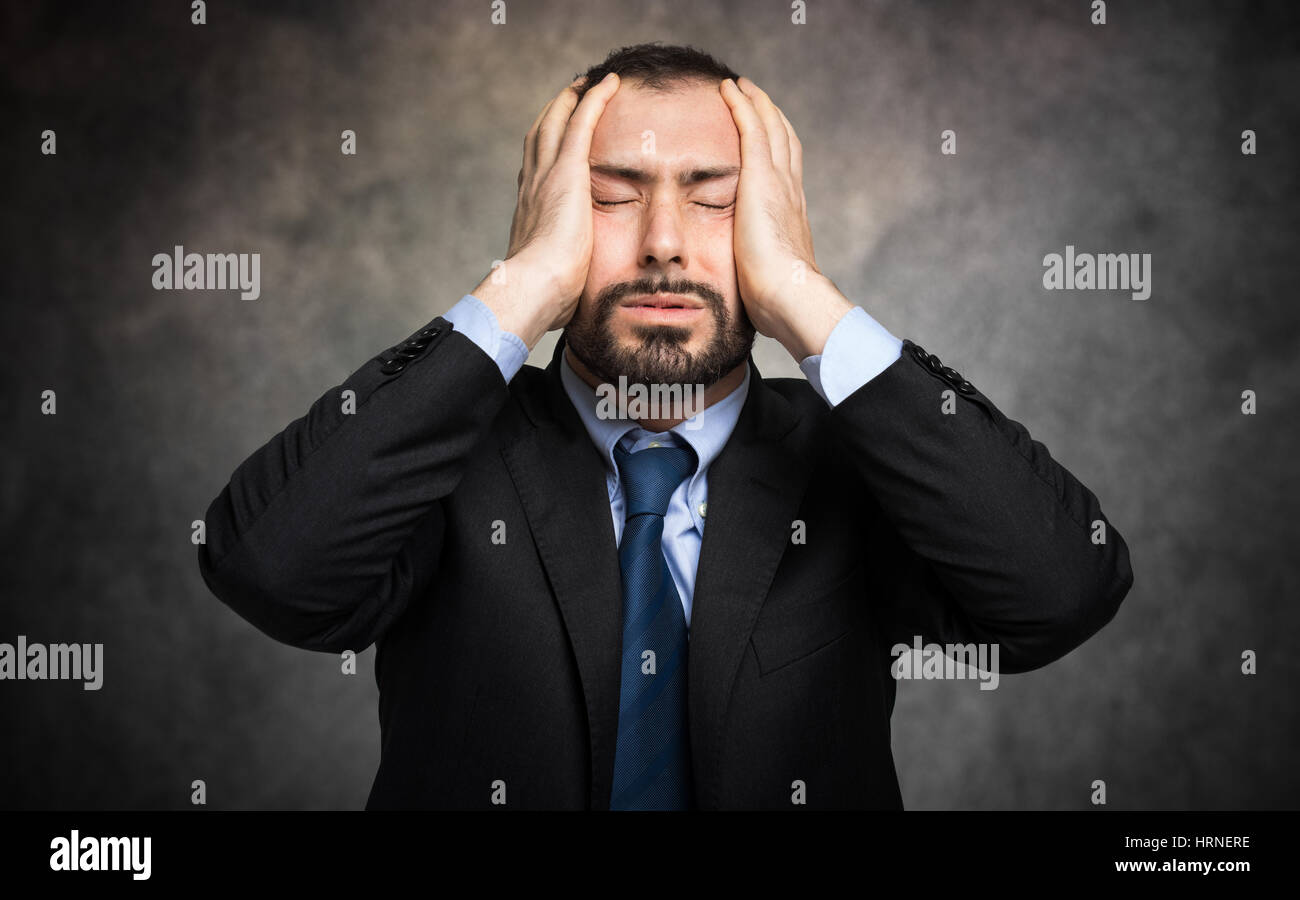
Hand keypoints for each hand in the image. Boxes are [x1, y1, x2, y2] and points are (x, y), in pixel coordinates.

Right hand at [473, 72, 621, 348]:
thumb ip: (566, 276)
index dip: (547, 149)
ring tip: (592, 83)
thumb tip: (575, 298)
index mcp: (531, 210)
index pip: (537, 169)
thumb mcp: (558, 280)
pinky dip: (594, 99)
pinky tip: (611, 84)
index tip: (560, 139)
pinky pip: (582, 121)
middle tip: (573, 96)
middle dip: (557, 113)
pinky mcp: (567, 170)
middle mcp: (533, 185)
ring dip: (574, 99)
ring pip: (558, 121)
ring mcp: (547, 175)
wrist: (536, 287)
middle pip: (542, 135)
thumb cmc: (547, 296)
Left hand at [719, 77, 853, 359]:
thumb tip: (747, 293)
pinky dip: (743, 105)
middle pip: (784, 141)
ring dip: (756, 102)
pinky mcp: (762, 178)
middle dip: (770, 117)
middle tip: (754, 98)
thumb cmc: (777, 301)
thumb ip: (756, 274)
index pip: (785, 171)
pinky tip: (728, 89)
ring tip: (739, 86)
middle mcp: (790, 192)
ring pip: (771, 127)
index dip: (776, 149)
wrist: (789, 295)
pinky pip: (752, 128)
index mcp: (790, 215)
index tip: (765, 137)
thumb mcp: (765, 280)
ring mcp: (778, 182)